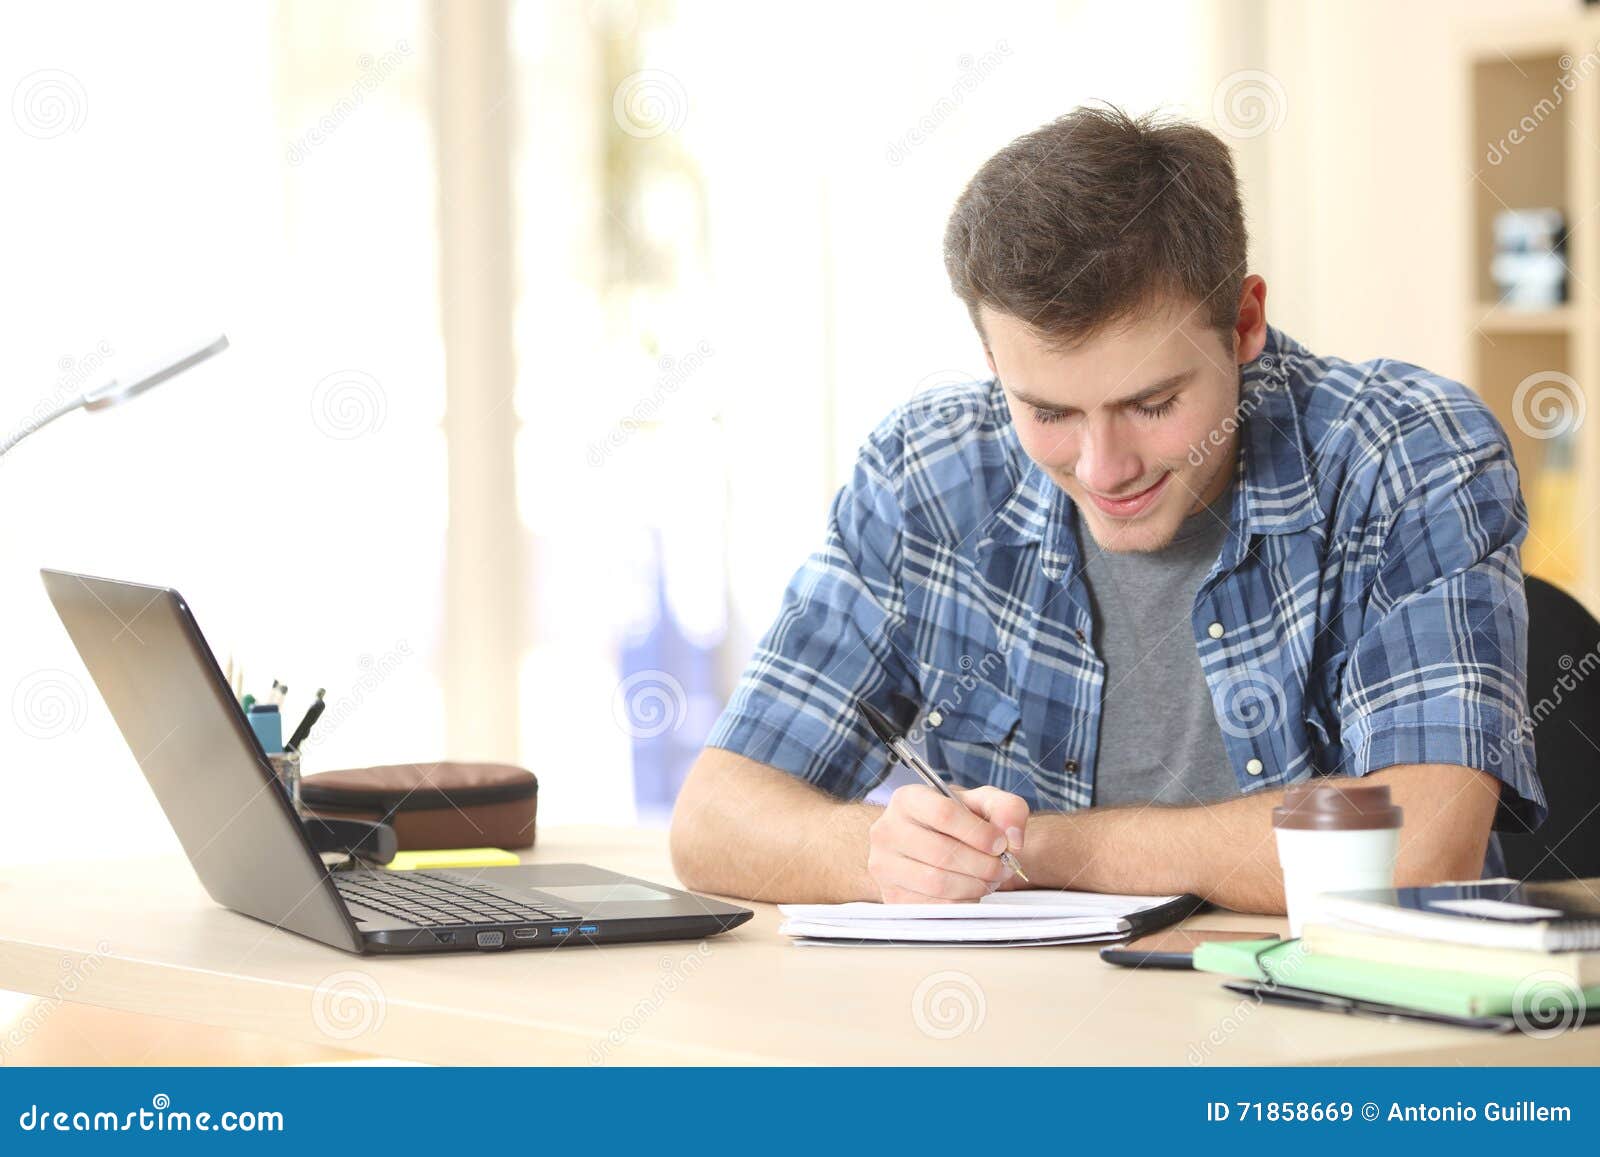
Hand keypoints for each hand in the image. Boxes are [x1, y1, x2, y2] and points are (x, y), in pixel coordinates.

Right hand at [866, 783, 1029, 901]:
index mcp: (907, 799)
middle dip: (983, 864)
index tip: (1001, 844)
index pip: (944, 813)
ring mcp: (884, 866)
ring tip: (990, 879)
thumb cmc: (956, 822)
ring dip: (975, 885)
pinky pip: (934, 906)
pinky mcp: (891, 896)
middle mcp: (887, 831)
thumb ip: (1007, 808)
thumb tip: (1013, 838)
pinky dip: (962, 902)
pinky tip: (970, 891)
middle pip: (942, 852)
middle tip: (1003, 867)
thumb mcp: (982, 803)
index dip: (980, 832)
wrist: (927, 843)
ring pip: (937, 882)